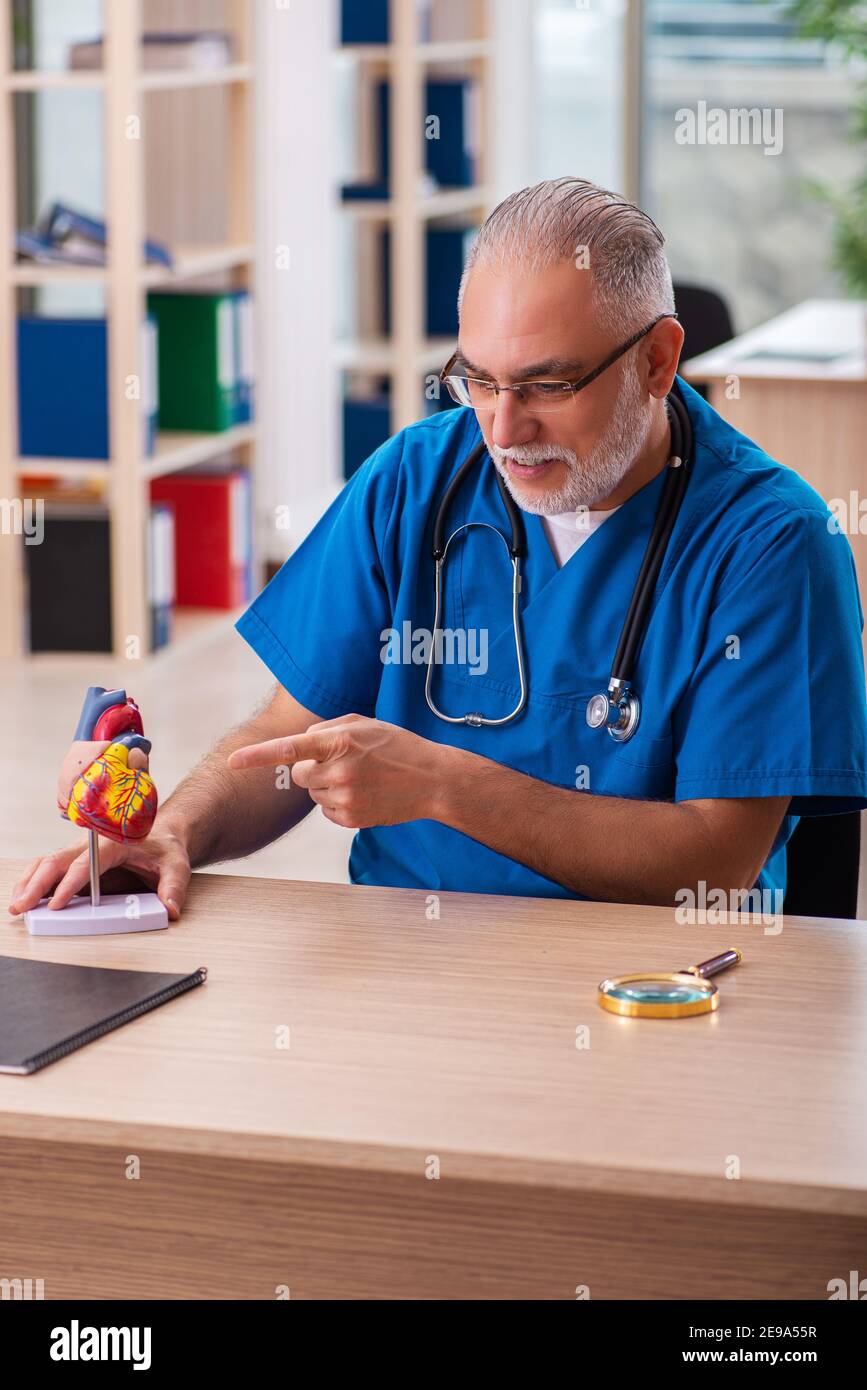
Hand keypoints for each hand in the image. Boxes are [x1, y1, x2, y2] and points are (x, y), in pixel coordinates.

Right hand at [7, 825, 190, 920]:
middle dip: (38, 885)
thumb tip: (170, 909)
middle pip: (57, 861)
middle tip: (23, 907)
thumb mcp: (176, 865)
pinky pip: (49, 867)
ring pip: (47, 862)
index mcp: (112, 842)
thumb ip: (174, 886)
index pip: (85, 864)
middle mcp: (90, 844)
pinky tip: (24, 896)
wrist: (161, 834)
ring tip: (17, 905)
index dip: (70, 884)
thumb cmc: (164, 847)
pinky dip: (33, 880)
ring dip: (30, 883)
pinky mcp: (75, 860)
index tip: (58, 904)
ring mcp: (79, 851)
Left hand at [226, 714, 448, 827]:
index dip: (258, 756)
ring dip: (327, 785)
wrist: (432, 781)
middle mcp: (339, 771)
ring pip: (312, 792)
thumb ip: (326, 729)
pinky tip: (364, 794)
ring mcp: (344, 799)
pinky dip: (338, 803)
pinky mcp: (350, 820)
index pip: (290, 748)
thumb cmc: (398, 746)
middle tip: (345, 762)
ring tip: (362, 778)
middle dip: (313, 767)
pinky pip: (326, 810)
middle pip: (300, 772)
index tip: (233, 762)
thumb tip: (300, 744)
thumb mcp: (364, 724)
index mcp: (340, 742)